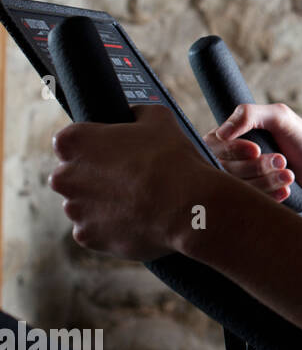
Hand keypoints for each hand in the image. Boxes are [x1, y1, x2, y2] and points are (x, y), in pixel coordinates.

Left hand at [48, 104, 211, 261]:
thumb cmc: (172, 159)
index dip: (94, 146)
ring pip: (83, 204)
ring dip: (102, 202)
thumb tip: (133, 116)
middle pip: (72, 175)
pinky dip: (109, 227)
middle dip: (93, 177)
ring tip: (136, 201)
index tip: (113, 152)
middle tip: (127, 178)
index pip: (70, 141)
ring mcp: (74, 208)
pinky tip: (135, 219)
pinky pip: (93, 229)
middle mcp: (64, 176)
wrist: (188, 207)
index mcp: (73, 141)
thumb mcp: (159, 118)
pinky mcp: (86, 236)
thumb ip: (135, 113)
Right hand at [203, 102, 301, 205]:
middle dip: (257, 167)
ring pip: (239, 188)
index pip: (214, 146)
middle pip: (225, 169)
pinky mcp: (255, 200)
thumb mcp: (281, 118)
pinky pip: (251, 202)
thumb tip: (220, 134)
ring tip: (289, 174)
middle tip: (283, 160)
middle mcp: (233, 160)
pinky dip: (270, 195)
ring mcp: (244, 182)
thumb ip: (249, 115)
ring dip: (266, 181)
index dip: (233, 150)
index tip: (257, 150)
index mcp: (233, 137)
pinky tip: (287, 190)